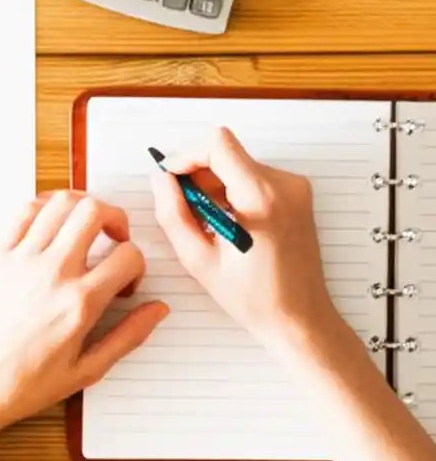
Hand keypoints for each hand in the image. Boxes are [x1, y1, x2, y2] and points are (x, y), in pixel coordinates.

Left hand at [0, 191, 169, 432]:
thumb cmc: (26, 382)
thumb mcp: (88, 370)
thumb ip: (128, 336)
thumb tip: (158, 309)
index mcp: (80, 303)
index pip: (128, 256)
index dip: (137, 265)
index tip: (125, 282)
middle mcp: (53, 273)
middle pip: (94, 212)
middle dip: (116, 218)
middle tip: (115, 238)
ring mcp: (22, 260)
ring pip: (60, 202)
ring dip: (82, 206)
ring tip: (86, 226)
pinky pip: (23, 211)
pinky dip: (44, 206)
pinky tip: (52, 223)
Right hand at [149, 127, 342, 349]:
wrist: (299, 317)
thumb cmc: (255, 297)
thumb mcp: (198, 259)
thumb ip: (172, 212)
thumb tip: (160, 180)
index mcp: (261, 197)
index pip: (217, 143)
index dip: (186, 156)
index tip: (171, 178)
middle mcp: (284, 184)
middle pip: (225, 153)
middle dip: (197, 176)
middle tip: (187, 211)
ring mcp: (294, 187)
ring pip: (235, 164)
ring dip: (213, 187)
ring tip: (209, 226)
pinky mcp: (295, 194)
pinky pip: (251, 176)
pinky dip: (230, 193)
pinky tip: (227, 225)